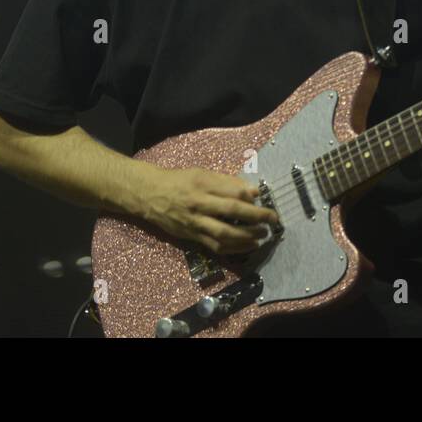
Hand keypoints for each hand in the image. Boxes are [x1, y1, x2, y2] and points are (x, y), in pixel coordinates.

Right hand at [138, 167, 279, 256]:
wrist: (150, 195)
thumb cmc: (179, 181)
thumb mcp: (201, 173)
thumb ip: (226, 182)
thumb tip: (252, 192)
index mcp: (202, 184)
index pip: (230, 190)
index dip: (249, 196)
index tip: (263, 198)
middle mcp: (198, 204)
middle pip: (230, 211)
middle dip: (255, 217)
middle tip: (272, 220)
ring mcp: (195, 223)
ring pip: (224, 233)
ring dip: (247, 237)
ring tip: (262, 236)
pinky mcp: (192, 237)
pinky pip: (215, 246)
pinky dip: (234, 248)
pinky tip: (247, 246)